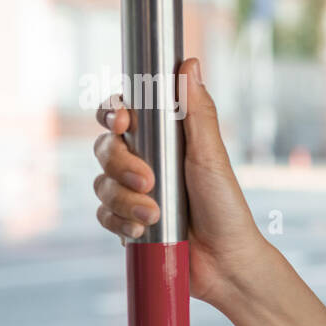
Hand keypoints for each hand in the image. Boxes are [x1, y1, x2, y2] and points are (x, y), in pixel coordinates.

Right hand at [92, 57, 267, 306]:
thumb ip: (196, 112)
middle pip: (105, 146)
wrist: (225, 262)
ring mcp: (132, 192)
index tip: (122, 120)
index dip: (113, 112)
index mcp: (165, 140)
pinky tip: (143, 229)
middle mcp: (144, 161)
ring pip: (100, 183)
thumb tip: (189, 63)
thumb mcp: (211, 156)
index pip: (124, 113)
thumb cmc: (225, 206)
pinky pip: (103, 214)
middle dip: (120, 163)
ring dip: (124, 199)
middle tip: (148, 181)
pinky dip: (120, 221)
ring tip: (154, 214)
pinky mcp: (126, 220)